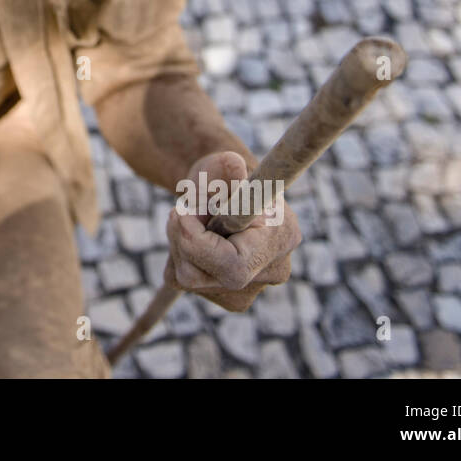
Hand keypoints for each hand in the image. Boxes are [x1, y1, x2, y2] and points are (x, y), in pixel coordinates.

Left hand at [163, 151, 300, 311]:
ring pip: (188, 277)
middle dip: (183, 238)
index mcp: (282, 237)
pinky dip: (178, 254)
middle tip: (182, 206)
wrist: (222, 191)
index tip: (181, 210)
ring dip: (178, 242)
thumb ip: (230, 167)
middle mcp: (271, 272)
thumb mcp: (223, 165)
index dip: (196, 241)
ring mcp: (248, 289)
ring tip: (192, 216)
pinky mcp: (224, 296)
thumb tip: (234, 166)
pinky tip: (192, 235)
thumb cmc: (224, 176)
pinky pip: (181, 279)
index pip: (233, 264)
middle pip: (203, 275)